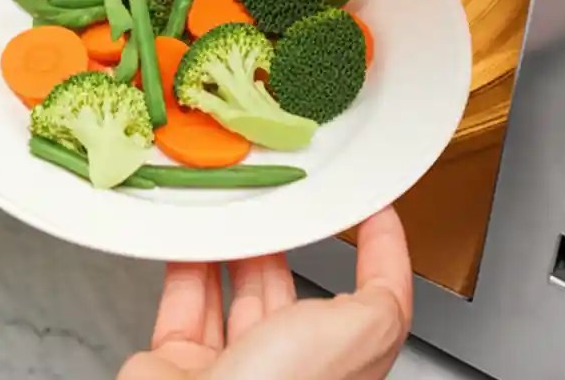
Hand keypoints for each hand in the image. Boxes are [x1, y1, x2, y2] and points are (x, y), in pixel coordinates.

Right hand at [119, 206, 412, 379]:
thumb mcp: (361, 334)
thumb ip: (383, 295)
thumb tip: (386, 261)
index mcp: (341, 367)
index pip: (373, 305)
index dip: (378, 254)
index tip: (372, 210)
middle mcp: (288, 371)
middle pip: (295, 295)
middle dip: (290, 245)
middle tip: (286, 202)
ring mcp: (232, 370)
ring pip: (238, 296)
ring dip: (236, 251)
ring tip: (237, 210)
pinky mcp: (178, 364)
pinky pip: (185, 303)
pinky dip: (186, 267)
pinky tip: (193, 238)